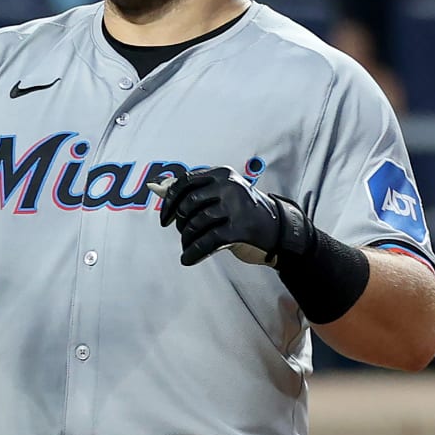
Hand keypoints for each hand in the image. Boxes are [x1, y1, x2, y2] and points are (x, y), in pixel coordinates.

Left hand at [153, 167, 311, 266]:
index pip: (184, 183)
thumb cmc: (243, 211)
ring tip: (188, 247)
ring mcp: (237, 207)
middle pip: (188, 205)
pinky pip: (207, 241)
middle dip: (180, 223)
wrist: (281, 231)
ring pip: (196, 223)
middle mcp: (229, 187)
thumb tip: (154, 187)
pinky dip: (193, 252)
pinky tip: (188, 259)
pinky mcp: (241, 229)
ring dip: (187, 239)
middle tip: (183, 233)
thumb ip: (188, 191)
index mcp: (222, 174)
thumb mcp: (219, 195)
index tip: (164, 219)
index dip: (169, 202)